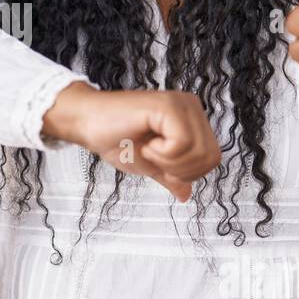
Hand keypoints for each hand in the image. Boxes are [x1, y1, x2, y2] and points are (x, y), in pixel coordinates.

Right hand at [43, 84, 220, 201]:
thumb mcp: (150, 165)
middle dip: (180, 170)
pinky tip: (146, 143)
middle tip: (153, 157)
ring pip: (199, 152)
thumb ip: (171, 176)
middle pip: (210, 157)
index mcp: (192, 119)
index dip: (187, 173)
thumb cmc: (114, 139)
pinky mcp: (168, 106)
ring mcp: (181, 104)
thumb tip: (186, 194)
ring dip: (168, 161)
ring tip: (148, 149)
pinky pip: (182, 144)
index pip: (212, 158)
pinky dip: (162, 153)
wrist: (87, 124)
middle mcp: (191, 107)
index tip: (159, 163)